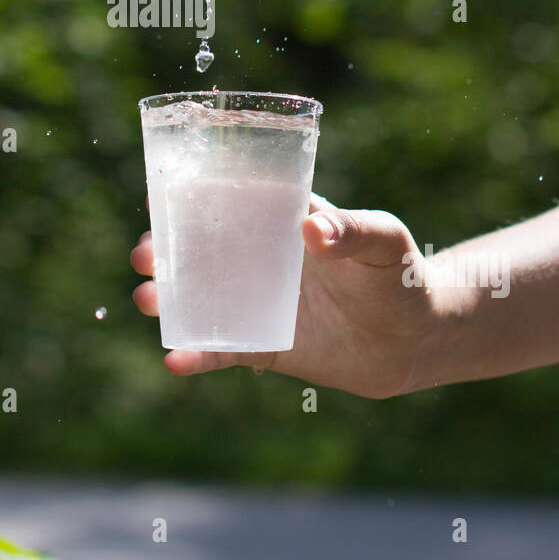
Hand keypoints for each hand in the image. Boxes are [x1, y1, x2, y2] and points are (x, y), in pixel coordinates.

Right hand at [131, 194, 438, 397]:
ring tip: (146, 301)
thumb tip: (314, 230)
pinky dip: (198, 356)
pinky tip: (176, 361)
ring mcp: (255, 304)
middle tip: (143, 255)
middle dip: (161, 250)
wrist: (415, 338)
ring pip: (198, 299)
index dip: (186, 199)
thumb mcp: (384, 241)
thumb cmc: (399, 275)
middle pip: (196, 251)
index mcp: (278, 222)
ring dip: (166, 300)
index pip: (225, 202)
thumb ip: (353, 230)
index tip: (154, 197)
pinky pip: (222, 350)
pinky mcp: (262, 346)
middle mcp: (257, 260)